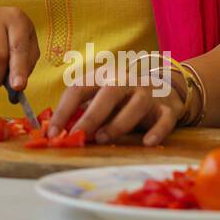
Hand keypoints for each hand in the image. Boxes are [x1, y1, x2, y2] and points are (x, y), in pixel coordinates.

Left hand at [48, 74, 185, 147]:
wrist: (165, 87)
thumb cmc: (122, 98)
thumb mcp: (99, 98)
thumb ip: (80, 111)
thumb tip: (54, 132)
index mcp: (103, 76)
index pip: (79, 88)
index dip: (63, 110)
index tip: (52, 133)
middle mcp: (126, 80)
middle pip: (109, 92)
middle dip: (91, 115)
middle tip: (77, 135)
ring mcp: (148, 92)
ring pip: (136, 104)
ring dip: (118, 123)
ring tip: (103, 138)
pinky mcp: (167, 107)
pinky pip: (164, 119)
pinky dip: (157, 131)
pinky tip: (148, 143)